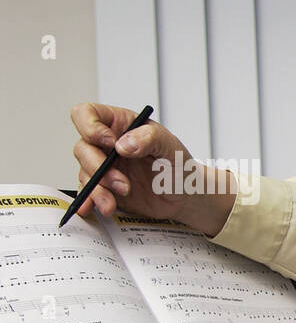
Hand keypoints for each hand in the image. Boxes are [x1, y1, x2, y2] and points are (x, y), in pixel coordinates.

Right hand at [70, 102, 236, 235]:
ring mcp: (105, 166)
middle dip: (98, 168)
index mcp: (121, 124)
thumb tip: (122, 144)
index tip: (110, 144)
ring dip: (97, 189)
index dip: (90, 127)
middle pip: (83, 148)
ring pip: (84, 172)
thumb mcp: (173, 148)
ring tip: (115, 202)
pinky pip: (88, 192)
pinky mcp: (105, 187)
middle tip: (123, 184)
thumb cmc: (181, 167)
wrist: (186, 197)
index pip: (87, 114)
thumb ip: (151, 139)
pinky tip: (91, 208)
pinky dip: (88, 200)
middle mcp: (108, 144)